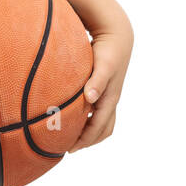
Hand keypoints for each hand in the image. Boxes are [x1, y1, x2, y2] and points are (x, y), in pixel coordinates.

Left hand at [68, 17, 133, 151]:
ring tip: (71, 137)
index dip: (85, 140)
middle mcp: (110, 100)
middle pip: (103, 129)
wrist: (116, 37)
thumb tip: (90, 98)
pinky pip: (97, 112)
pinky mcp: (103, 90)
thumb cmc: (108, 50)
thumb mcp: (103, 65)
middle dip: (88, 140)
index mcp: (110, 99)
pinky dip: (88, 120)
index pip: (99, 127)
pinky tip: (74, 118)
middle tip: (69, 147)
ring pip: (102, 122)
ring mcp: (107, 96)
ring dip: (89, 132)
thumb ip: (96, 81)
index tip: (70, 148)